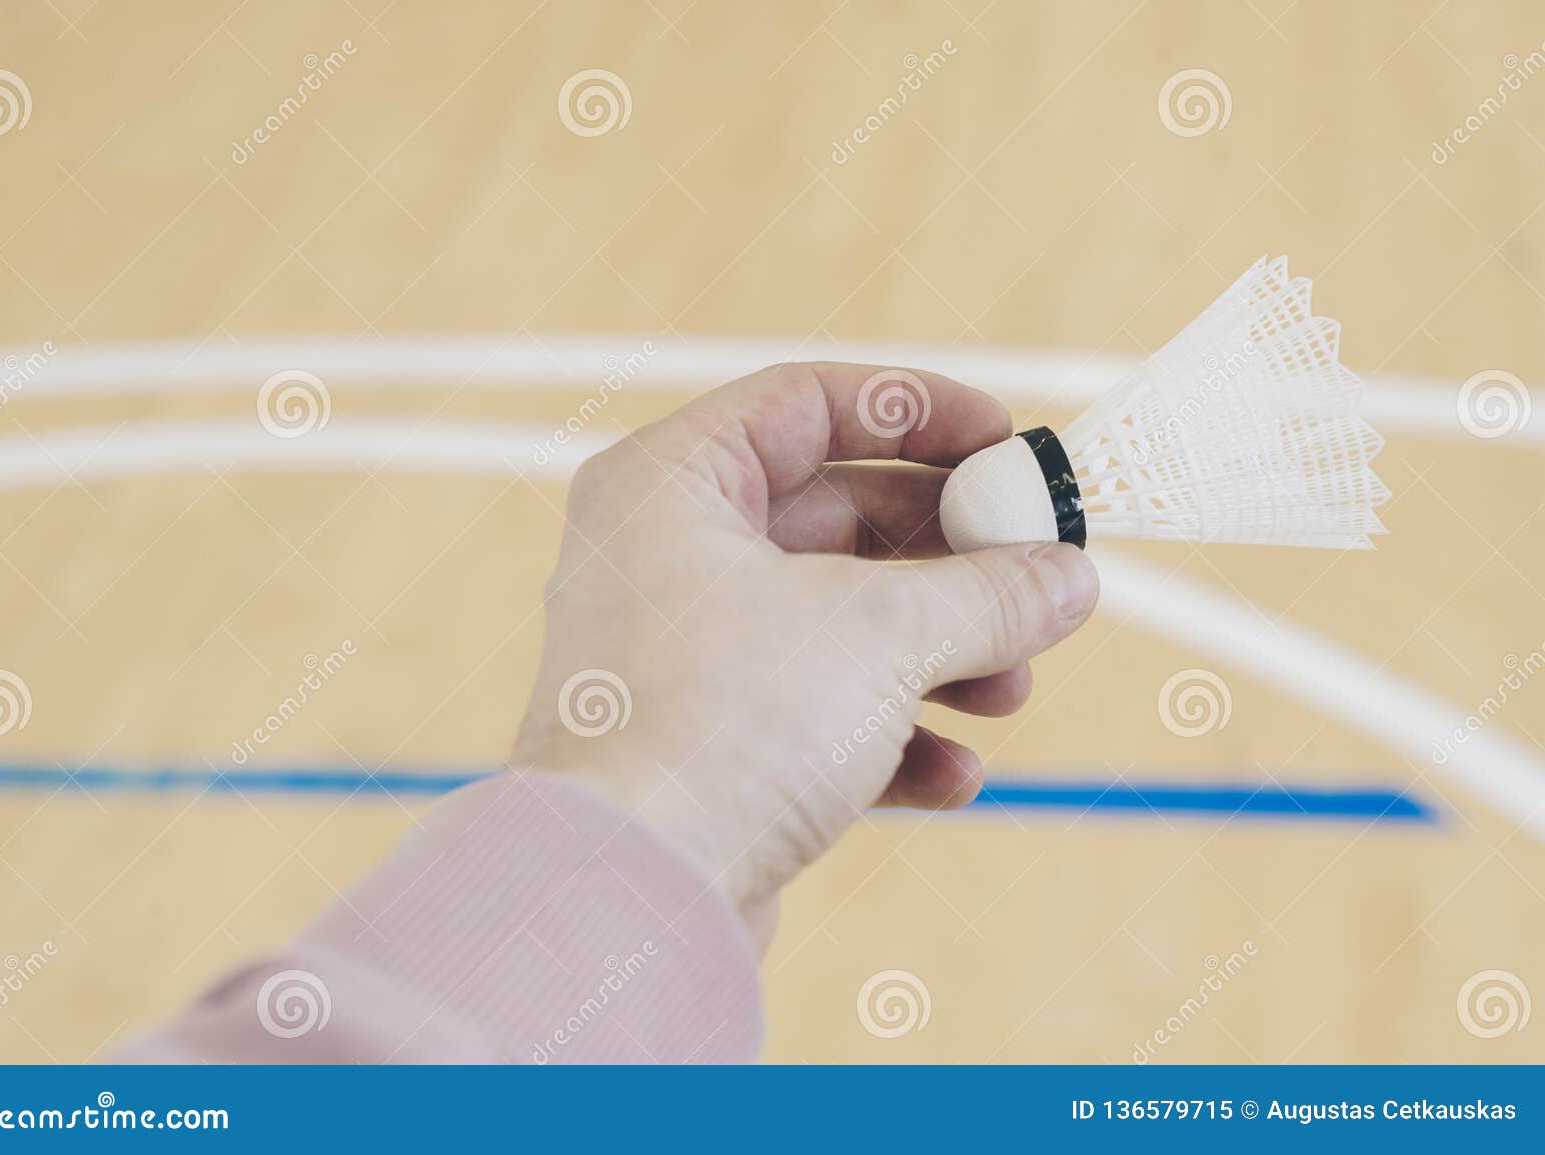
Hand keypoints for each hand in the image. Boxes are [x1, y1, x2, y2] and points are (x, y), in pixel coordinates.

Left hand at [510, 363, 1098, 946]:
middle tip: (1034, 577)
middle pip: (837, 519)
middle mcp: (666, 561)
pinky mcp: (706, 748)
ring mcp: (683, 658)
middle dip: (949, 557)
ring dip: (938, 655)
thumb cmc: (720, 729)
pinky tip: (952, 775)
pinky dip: (890, 737)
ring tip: (1010, 690)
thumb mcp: (882, 635)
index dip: (920, 412)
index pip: (807, 403)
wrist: (630, 899)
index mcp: (671, 485)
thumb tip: (1068, 577)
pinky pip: (816, 715)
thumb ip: (987, 593)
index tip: (1006, 443)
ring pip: (837, 624)